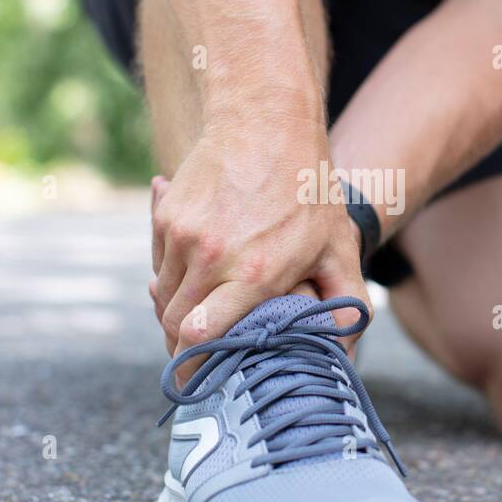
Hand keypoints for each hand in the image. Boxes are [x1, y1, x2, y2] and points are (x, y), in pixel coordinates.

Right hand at [148, 121, 369, 377]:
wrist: (267, 121)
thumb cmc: (310, 189)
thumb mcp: (338, 247)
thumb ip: (344, 303)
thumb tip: (343, 353)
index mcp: (254, 273)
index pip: (201, 339)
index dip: (194, 366)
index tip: (199, 380)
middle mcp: (211, 257)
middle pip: (173, 325)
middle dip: (180, 347)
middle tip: (197, 357)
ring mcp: (183, 235)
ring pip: (161, 296)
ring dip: (174, 311)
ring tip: (198, 316)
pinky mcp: (168, 216)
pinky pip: (157, 263)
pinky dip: (168, 276)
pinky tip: (193, 274)